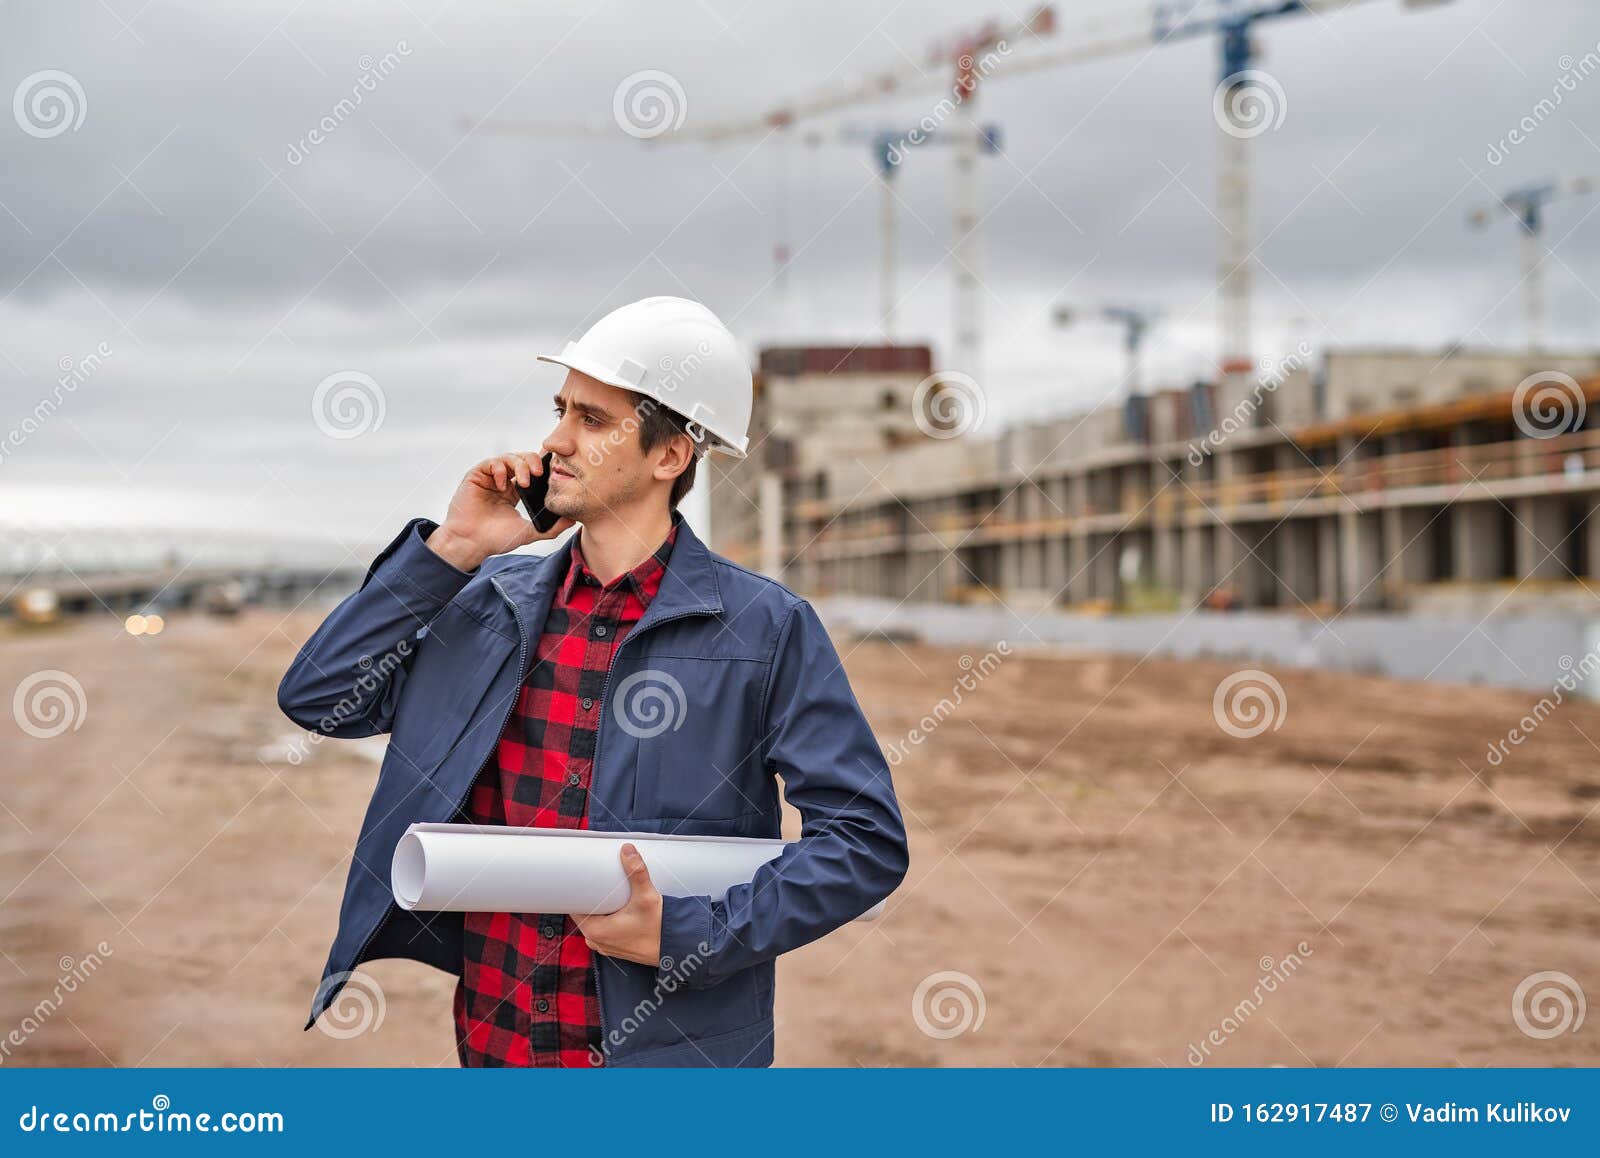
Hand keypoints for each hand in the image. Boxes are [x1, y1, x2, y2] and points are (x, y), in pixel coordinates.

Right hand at [427, 452, 574, 571]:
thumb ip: (550, 528)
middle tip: (541, 473)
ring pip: (509, 457)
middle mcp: (503, 481)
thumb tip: (572, 521)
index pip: (531, 471)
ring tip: (524, 482)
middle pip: (523, 459)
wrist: (470, 543)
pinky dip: (501, 470)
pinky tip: (503, 485)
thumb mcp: (528, 532)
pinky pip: (492, 462)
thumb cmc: (495, 539)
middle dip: (534, 461)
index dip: (543, 465)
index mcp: (515, 491)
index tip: (555, 466)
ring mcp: (490, 477)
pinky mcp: (476, 475)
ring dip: (520, 466)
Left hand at [575, 844, 662, 966]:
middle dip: (592, 899)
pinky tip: (618, 910)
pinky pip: (605, 930)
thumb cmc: (659, 929)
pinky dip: (609, 920)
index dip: (577, 893)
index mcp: (595, 931)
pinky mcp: (617, 948)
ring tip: (612, 895)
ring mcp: (606, 946)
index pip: (574, 908)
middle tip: (601, 882)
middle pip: (585, 914)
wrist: (676, 947)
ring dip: (601, 910)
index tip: (581, 880)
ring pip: (595, 922)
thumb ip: (636, 872)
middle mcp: (597, 941)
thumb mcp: (646, 896)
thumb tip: (628, 851)